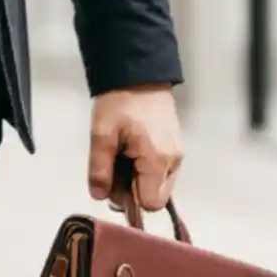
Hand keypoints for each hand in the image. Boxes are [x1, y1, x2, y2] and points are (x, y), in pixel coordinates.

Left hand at [88, 84, 183, 211]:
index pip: (150, 203)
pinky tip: (130, 150)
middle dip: (132, 190)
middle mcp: (174, 161)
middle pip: (156, 197)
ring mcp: (177, 153)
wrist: (138, 73)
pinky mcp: (175, 146)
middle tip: (113, 167)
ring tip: (120, 154)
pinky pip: (161, 171)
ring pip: (158, 185)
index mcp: (158, 159)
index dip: (129, 200)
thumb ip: (100, 167)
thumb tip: (98, 195)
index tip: (112, 183)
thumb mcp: (102, 134)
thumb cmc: (119, 102)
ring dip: (138, 179)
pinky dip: (145, 168)